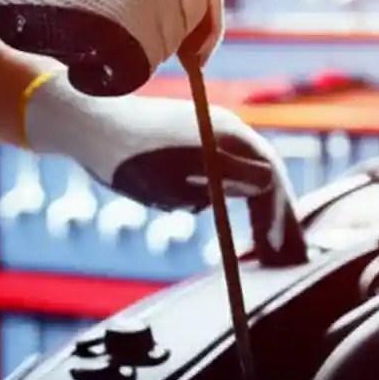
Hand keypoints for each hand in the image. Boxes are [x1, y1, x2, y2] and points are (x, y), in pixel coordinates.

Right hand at [0, 0, 223, 92]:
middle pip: (192, 13)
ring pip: (164, 43)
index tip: (198, 47)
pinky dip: (117, 72)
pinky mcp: (135, 24)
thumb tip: (173, 3)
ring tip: (88, 34)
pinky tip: (85, 59)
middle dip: (175, 40)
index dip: (205, 18)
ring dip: (135, 53)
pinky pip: (141, 65)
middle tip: (144, 54)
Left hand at [24, 69, 300, 254]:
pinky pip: (228, 176)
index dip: (277, 217)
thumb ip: (226, 183)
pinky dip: (238, 205)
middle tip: (291, 255)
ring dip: (261, 213)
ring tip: (269, 251)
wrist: (87, 124)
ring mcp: (211, 137)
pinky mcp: (193, 145)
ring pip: (248, 179)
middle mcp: (226, 133)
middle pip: (266, 178)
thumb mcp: (177, 181)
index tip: (275, 251)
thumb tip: (268, 186)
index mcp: (229, 137)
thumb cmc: (129, 157)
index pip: (269, 180)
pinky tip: (239, 233)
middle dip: (279, 218)